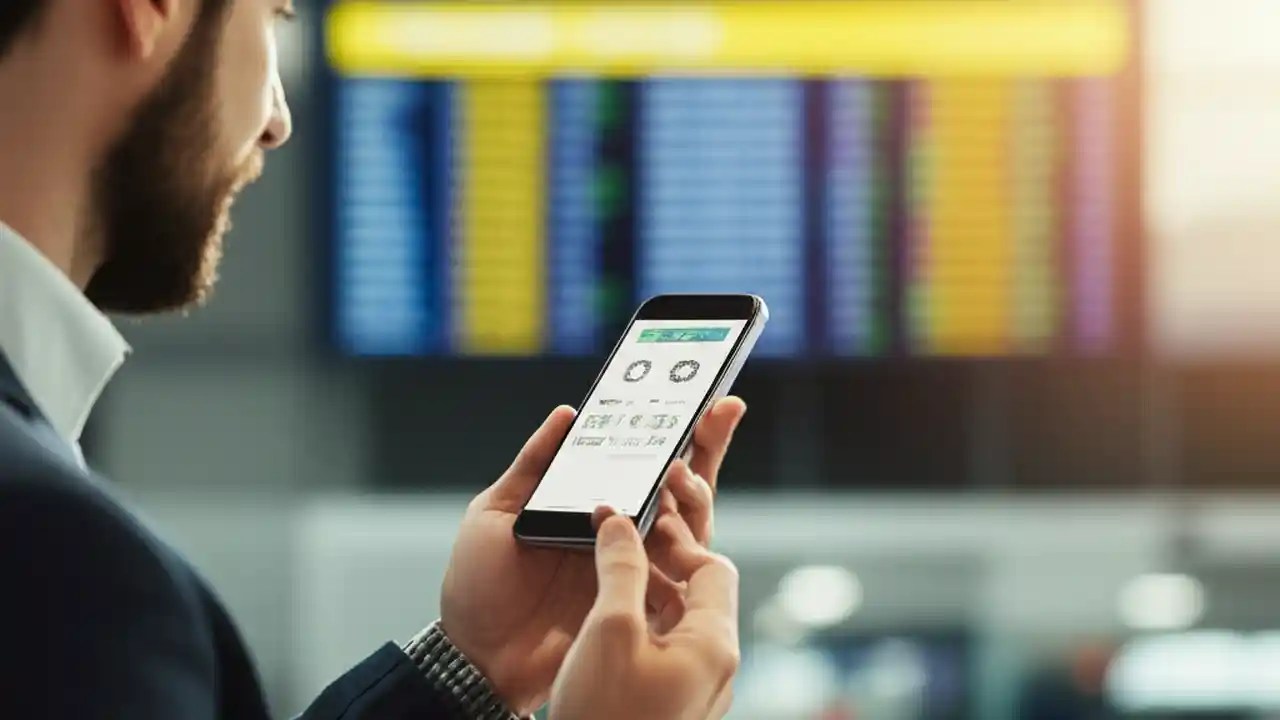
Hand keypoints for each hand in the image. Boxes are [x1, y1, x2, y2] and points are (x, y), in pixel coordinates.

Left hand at [439, 398, 746, 714]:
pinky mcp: (639, 602)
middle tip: (720, 411)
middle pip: (679, 484)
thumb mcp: (494, 513)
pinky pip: (677, 572)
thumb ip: (533, 465)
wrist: (477, 658)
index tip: (697, 396)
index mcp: (589, 504)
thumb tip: (567, 413)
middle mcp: (620, 532)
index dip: (672, 429)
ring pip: (689, 523)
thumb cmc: (479, 587)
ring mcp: (633, 567)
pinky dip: (686, 546)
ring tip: (680, 471)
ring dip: (694, 492)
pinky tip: (677, 520)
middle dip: (706, 444)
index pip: (639, 459)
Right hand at [549, 510, 740, 719]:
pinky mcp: (670, 704)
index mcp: (713, 644)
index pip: (713, 567)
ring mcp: (694, 689)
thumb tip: (619, 520)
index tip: (639, 517)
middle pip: (700, 592)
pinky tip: (606, 614)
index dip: (677, 538)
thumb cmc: (604, 717)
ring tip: (607, 566)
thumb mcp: (609, 631)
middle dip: (663, 558)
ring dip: (648, 587)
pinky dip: (642, 619)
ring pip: (680, 620)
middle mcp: (714, 666)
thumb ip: (620, 567)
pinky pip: (665, 648)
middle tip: (622, 532)